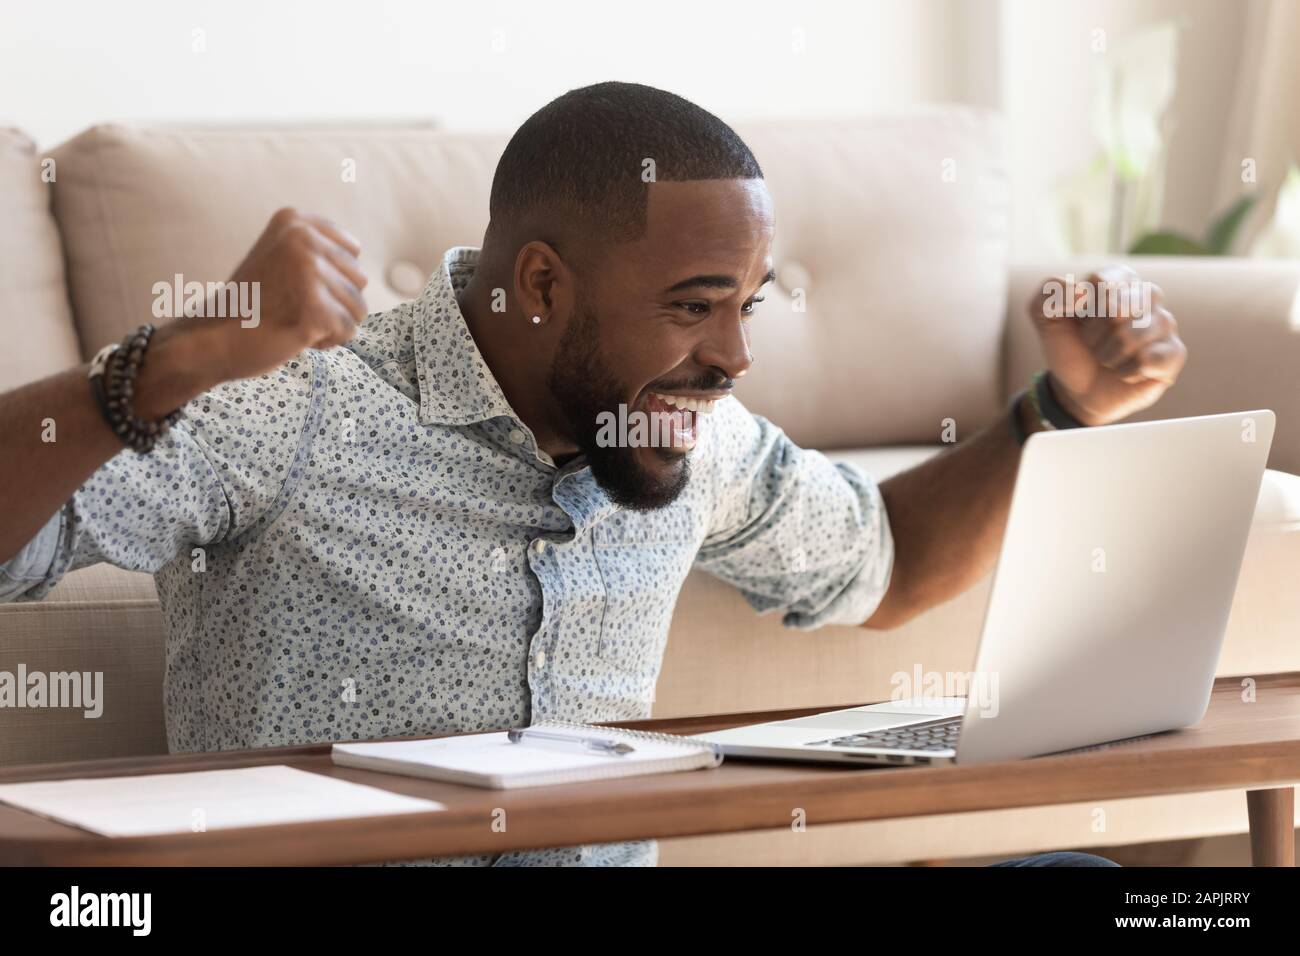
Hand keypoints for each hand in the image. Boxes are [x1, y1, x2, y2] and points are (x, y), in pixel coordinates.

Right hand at [186, 207, 368, 384]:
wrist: (212, 337)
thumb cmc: (251, 303)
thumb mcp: (283, 258)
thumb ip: (319, 252)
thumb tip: (363, 272)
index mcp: (295, 220)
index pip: (353, 251)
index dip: (333, 277)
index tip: (296, 284)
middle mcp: (303, 238)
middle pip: (359, 279)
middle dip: (335, 302)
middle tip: (292, 306)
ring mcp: (308, 271)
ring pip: (358, 308)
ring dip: (331, 323)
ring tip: (293, 318)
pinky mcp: (314, 306)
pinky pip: (348, 330)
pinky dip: (327, 340)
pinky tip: (296, 334)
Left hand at [1028, 265, 1186, 425]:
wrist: (1078, 390)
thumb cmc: (1070, 349)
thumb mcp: (1046, 319)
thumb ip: (1049, 293)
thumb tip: (1080, 292)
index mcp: (1118, 280)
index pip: (1104, 281)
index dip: (1086, 308)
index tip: (1080, 321)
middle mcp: (1147, 297)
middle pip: (1121, 307)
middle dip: (1095, 334)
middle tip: (1092, 344)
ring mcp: (1164, 324)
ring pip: (1136, 334)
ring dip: (1109, 355)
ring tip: (1106, 360)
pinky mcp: (1174, 353)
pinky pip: (1153, 358)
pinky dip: (1129, 371)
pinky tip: (1126, 373)